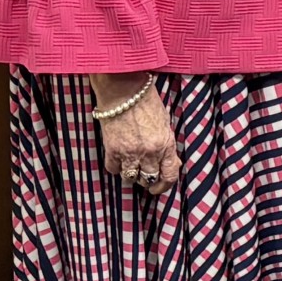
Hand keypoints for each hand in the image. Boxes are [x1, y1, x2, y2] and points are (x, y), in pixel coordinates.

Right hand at [94, 77, 179, 195]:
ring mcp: (130, 152)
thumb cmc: (147, 103)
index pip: (169, 175)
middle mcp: (149, 152)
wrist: (125, 92)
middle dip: (147, 180)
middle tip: (144, 176)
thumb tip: (169, 162)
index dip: (164, 186)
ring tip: (131, 166)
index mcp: (166, 145)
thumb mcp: (165, 124)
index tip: (158, 188)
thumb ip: (166, 144)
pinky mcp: (112, 149)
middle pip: (148, 179)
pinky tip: (118, 160)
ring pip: (130, 177)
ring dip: (131, 175)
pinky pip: (113, 168)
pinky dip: (116, 167)